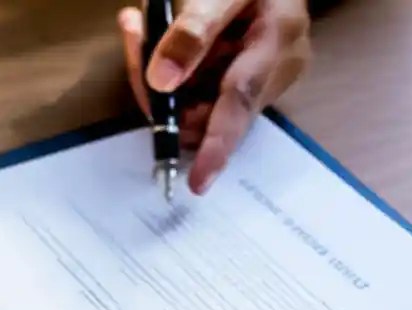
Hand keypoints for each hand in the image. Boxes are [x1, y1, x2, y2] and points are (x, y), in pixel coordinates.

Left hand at [119, 0, 311, 193]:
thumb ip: (193, 29)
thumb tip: (161, 82)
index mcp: (278, 38)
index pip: (241, 101)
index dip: (218, 145)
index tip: (197, 181)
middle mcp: (278, 67)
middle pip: (210, 109)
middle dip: (163, 93)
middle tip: (133, 35)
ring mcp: (265, 77)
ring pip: (200, 105)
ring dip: (160, 79)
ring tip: (140, 26)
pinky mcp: (249, 81)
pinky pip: (202, 94)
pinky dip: (174, 75)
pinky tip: (158, 38)